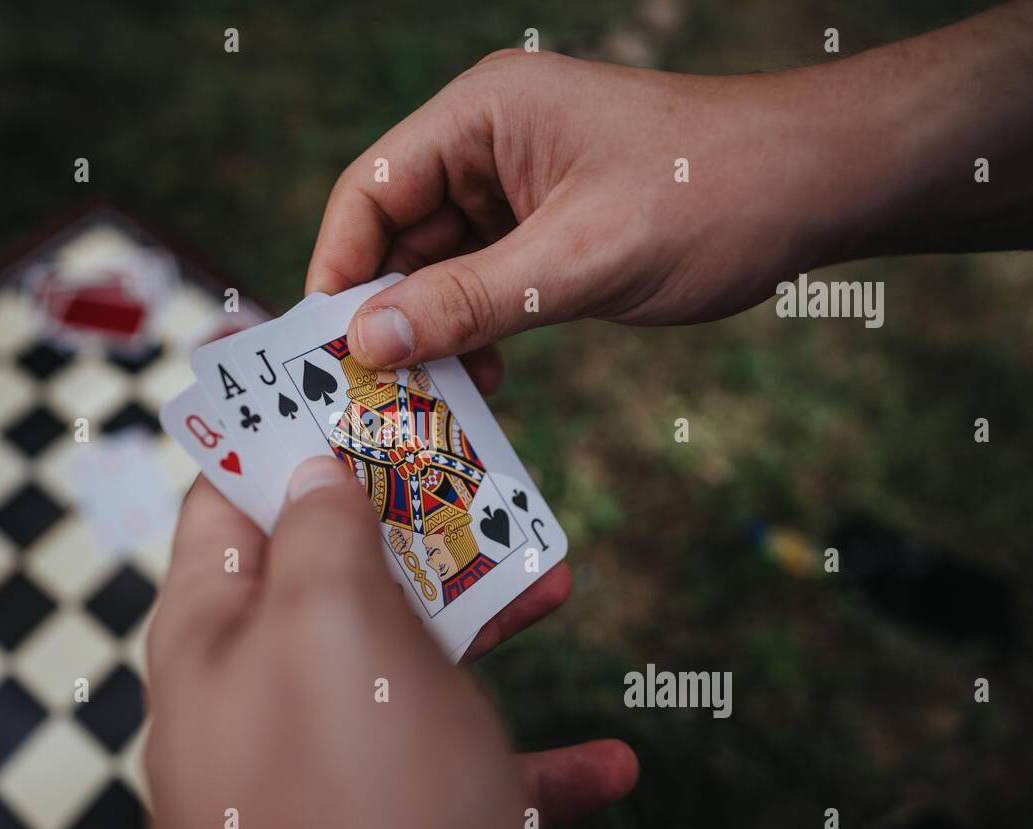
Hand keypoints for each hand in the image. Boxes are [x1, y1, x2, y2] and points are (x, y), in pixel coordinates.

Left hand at [144, 458, 636, 828]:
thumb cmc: (352, 805)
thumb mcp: (325, 633)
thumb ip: (313, 533)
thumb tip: (310, 462)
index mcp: (220, 633)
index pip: (230, 494)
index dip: (278, 421)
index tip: (335, 362)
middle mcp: (271, 692)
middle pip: (337, 567)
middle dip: (412, 513)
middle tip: (478, 454)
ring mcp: (339, 763)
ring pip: (417, 659)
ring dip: (492, 618)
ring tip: (556, 578)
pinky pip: (478, 770)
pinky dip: (543, 755)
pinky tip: (610, 759)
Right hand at [308, 5, 1032, 368]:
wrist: (816, 189)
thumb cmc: (710, 193)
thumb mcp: (580, 257)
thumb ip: (469, 300)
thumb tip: (368, 340)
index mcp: (483, 115)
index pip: (372, 189)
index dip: (340, 267)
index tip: (328, 345)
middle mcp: (489, 146)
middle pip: (399, 234)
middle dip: (388, 311)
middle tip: (377, 390)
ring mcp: (518, 189)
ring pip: (440, 268)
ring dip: (434, 331)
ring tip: (433, 396)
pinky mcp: (547, 230)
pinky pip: (485, 284)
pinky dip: (476, 330)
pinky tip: (485, 376)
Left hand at [387, 525, 412, 553]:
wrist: (406, 524)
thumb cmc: (409, 532)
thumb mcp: (410, 541)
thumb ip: (406, 548)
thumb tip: (401, 553)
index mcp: (401, 546)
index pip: (397, 551)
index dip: (399, 547)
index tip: (403, 542)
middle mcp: (397, 544)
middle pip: (393, 546)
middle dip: (398, 540)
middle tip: (402, 537)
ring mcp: (393, 539)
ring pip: (391, 540)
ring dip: (396, 536)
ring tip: (400, 533)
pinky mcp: (390, 534)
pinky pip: (390, 535)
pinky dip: (394, 532)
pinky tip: (397, 530)